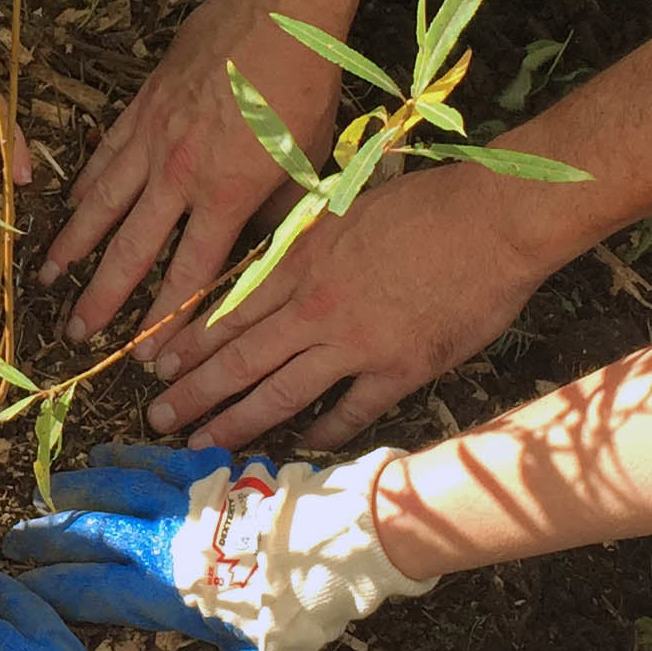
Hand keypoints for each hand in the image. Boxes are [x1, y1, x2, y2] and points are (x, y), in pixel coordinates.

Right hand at [2, 442, 432, 650]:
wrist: (336, 544)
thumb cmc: (295, 609)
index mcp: (164, 590)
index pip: (91, 589)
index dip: (50, 587)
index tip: (17, 585)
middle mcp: (162, 540)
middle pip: (90, 534)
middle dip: (48, 536)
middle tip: (13, 537)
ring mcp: (185, 499)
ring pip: (116, 488)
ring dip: (78, 490)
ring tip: (48, 492)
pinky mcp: (211, 471)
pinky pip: (158, 458)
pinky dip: (128, 454)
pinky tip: (104, 451)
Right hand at [42, 0, 341, 345]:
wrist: (278, 7)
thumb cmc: (304, 85)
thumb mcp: (307, 163)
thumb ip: (277, 217)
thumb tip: (260, 259)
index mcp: (226, 196)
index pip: (189, 277)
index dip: (165, 323)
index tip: (145, 357)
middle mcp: (180, 175)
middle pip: (130, 251)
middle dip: (102, 299)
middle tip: (76, 334)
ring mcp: (152, 139)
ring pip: (101, 205)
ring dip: (73, 247)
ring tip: (48, 279)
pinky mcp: (140, 107)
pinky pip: (102, 157)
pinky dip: (82, 187)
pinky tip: (65, 208)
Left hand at [145, 160, 557, 449]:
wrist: (492, 219)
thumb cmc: (424, 203)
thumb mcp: (344, 207)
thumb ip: (303, 241)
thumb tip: (270, 259)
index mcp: (300, 261)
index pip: (228, 311)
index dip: (190, 342)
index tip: (159, 365)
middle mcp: (316, 306)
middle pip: (240, 358)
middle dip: (194, 392)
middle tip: (158, 419)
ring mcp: (356, 342)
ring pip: (280, 392)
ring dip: (237, 422)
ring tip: (203, 444)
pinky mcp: (399, 368)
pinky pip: (348, 411)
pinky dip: (321, 432)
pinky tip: (298, 447)